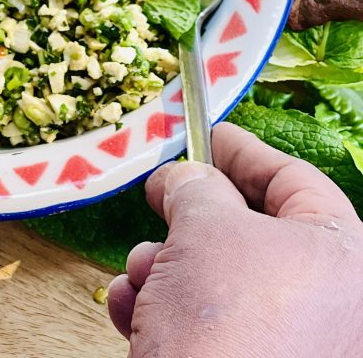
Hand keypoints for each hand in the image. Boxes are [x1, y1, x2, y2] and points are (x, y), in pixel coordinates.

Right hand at [108, 123, 362, 357]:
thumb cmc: (229, 326)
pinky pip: (209, 327)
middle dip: (189, 221)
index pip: (291, 178)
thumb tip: (186, 179)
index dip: (238, 150)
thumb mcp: (205, 227)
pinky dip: (165, 312)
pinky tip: (129, 310)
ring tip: (140, 275)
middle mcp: (331, 303)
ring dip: (164, 268)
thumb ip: (196, 185)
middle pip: (249, 232)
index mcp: (344, 255)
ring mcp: (294, 345)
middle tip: (159, 202)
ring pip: (219, 281)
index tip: (203, 134)